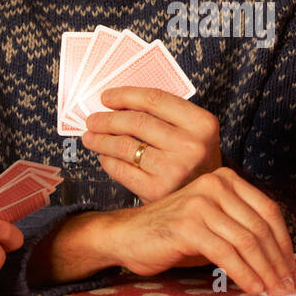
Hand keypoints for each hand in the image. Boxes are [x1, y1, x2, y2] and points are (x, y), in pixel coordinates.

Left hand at [83, 86, 221, 202]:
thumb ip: (164, 116)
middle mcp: (190, 145)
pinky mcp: (157, 190)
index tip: (106, 97)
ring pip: (125, 146)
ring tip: (90, 137)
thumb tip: (118, 105)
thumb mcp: (193, 132)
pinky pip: (122, 169)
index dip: (126, 95)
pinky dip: (108, 161)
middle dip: (108, 119)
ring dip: (102, 139)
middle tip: (92, 120)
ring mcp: (173, 169)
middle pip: (137, 122)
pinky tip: (104, 157)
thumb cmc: (194, 160)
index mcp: (202, 123)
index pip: (155, 100)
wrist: (205, 199)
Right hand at [104, 168, 295, 293]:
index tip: (293, 267)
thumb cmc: (171, 234)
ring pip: (247, 241)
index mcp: (226, 179)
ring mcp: (201, 203)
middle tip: (288, 285)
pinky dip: (244, 274)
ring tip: (273, 290)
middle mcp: (215, 185)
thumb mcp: (212, 224)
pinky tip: (252, 288)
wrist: (126, 235)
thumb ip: (240, 231)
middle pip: (260, 226)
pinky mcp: (188, 226)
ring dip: (265, 271)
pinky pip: (227, 254)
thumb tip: (278, 260)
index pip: (268, 210)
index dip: (284, 242)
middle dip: (278, 261)